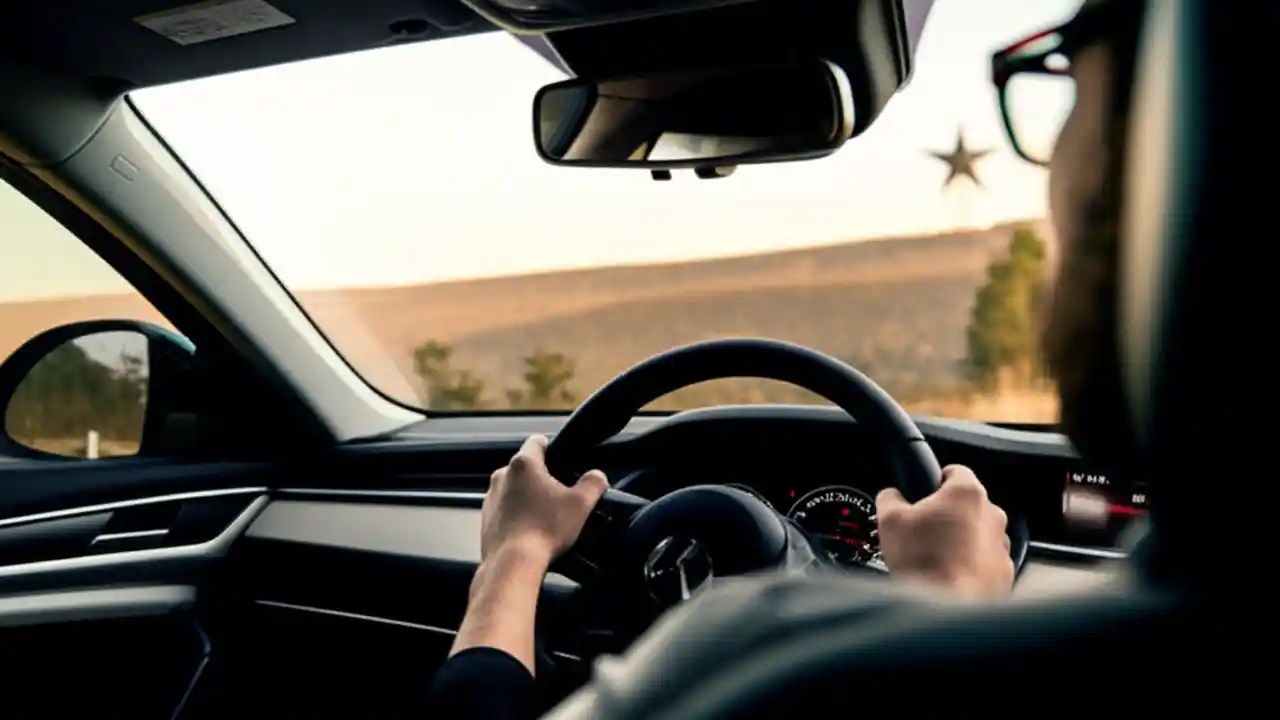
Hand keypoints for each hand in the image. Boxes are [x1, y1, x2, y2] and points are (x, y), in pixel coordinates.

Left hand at [480, 434, 609, 568]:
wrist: (512, 564)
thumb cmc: (546, 528)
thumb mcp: (581, 504)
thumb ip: (593, 483)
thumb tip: (597, 476)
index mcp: (523, 463)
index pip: (537, 441)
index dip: (553, 448)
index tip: (564, 463)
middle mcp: (501, 475)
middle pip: (526, 467)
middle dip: (541, 477)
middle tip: (560, 496)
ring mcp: (489, 498)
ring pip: (513, 489)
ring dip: (527, 497)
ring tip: (544, 517)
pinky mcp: (485, 520)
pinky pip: (504, 510)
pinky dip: (516, 515)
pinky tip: (529, 532)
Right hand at [875, 465, 1013, 598]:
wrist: (946, 610)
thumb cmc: (923, 563)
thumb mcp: (889, 519)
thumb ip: (890, 496)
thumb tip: (892, 496)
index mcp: (966, 493)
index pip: (952, 470)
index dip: (933, 481)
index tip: (922, 495)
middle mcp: (992, 514)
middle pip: (966, 503)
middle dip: (945, 514)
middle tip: (922, 531)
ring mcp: (1002, 544)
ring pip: (977, 532)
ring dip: (960, 539)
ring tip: (935, 558)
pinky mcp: (1004, 571)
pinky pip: (984, 559)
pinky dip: (970, 564)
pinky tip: (948, 574)